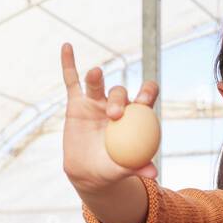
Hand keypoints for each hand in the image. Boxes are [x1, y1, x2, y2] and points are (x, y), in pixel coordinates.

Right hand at [60, 42, 159, 193]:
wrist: (87, 171)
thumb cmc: (112, 168)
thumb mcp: (124, 169)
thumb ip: (138, 167)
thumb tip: (154, 174)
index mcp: (134, 115)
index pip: (145, 95)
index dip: (147, 92)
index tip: (143, 100)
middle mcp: (117, 104)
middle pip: (120, 92)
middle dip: (119, 100)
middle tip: (115, 115)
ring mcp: (96, 101)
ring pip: (97, 84)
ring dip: (96, 78)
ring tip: (96, 73)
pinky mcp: (77, 102)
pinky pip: (71, 81)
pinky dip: (69, 64)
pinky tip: (67, 47)